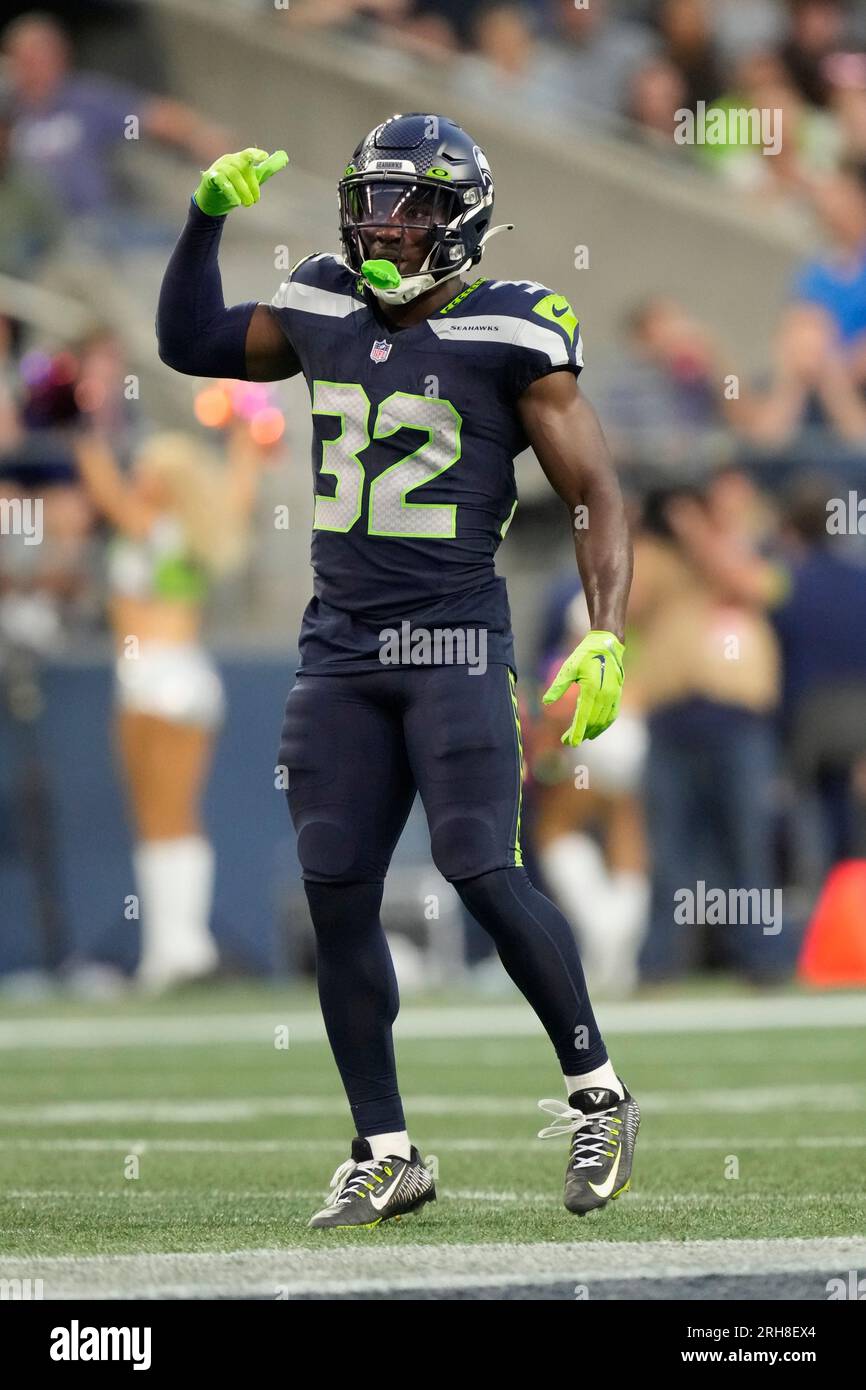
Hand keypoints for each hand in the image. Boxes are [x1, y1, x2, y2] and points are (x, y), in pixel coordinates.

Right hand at [194, 147, 288, 215]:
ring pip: (233, 174)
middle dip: (252, 185)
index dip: (256, 155)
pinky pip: (221, 182)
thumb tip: (285, 157)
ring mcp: (218, 168)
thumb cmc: (235, 186)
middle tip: (255, 201)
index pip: (248, 154)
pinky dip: (230, 192)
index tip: (264, 157)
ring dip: (243, 190)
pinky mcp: (210, 178)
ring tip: (248, 204)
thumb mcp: (253, 178)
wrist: (213, 201)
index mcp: (240, 159)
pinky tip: (236, 202)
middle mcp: (229, 160)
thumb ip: (267, 169)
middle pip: (242, 167)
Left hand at [542, 630, 624, 744]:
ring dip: (592, 731)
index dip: (576, 731)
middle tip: (567, 741)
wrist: (608, 644)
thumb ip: (558, 686)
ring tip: (580, 737)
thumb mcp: (568, 668)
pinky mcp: (618, 694)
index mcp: (592, 688)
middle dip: (581, 733)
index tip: (569, 743)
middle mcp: (605, 694)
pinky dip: (604, 725)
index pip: (583, 716)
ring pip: (603, 721)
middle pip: (592, 721)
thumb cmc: (586, 654)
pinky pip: (612, 715)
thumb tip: (546, 702)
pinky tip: (595, 730)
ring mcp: (613, 695)